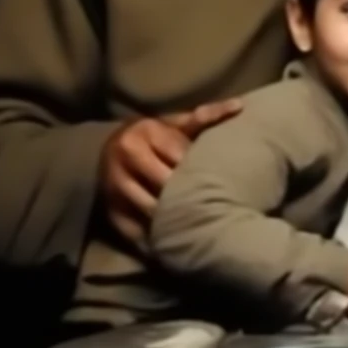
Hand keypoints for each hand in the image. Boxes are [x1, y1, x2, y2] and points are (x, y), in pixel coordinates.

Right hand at [98, 98, 241, 244]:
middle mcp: (125, 156)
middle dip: (188, 196)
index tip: (219, 182)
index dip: (201, 172)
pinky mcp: (108, 208)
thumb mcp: (177, 122)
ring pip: (150, 208)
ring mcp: (113, 184)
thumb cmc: (155, 135)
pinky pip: (134, 229)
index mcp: (146, 132)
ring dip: (173, 218)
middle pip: (165, 185)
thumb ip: (206, 116)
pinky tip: (174, 241)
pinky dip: (154, 237)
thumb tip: (239, 106)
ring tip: (196, 224)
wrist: (110, 146)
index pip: (181, 158)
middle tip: (212, 207)